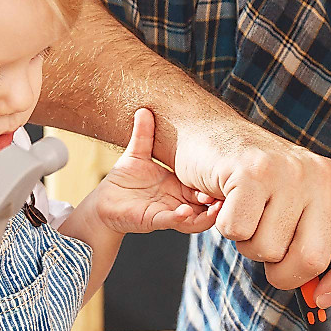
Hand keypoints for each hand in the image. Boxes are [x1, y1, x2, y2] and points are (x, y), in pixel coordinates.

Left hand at [96, 108, 221, 235]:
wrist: (102, 201)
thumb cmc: (122, 181)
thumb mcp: (136, 154)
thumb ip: (143, 134)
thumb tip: (144, 109)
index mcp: (179, 185)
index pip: (205, 185)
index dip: (215, 181)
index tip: (225, 170)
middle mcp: (178, 201)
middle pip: (208, 205)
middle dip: (220, 201)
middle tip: (228, 191)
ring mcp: (168, 212)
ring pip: (196, 220)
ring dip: (207, 215)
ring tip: (213, 205)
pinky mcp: (153, 221)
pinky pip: (171, 221)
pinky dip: (181, 218)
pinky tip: (186, 211)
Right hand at [170, 111, 330, 314]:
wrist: (214, 135)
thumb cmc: (260, 187)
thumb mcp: (302, 215)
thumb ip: (324, 258)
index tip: (324, 300)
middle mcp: (325, 177)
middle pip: (312, 259)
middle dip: (283, 273)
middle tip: (269, 254)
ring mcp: (289, 172)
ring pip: (269, 250)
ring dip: (250, 247)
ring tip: (249, 216)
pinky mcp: (252, 172)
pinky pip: (239, 232)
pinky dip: (227, 229)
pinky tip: (230, 203)